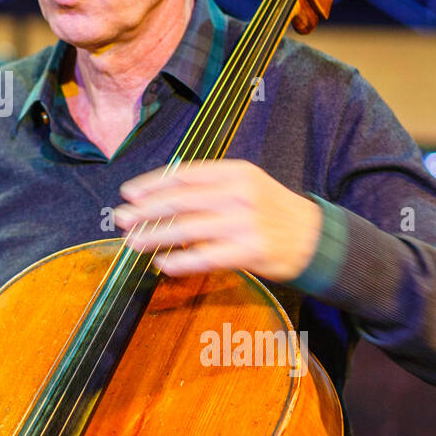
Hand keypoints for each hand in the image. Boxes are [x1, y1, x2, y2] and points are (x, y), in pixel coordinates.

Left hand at [112, 160, 322, 281]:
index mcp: (236, 171)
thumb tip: (159, 197)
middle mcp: (239, 193)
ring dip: (155, 235)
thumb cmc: (270, 210)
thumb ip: (209, 187)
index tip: (129, 192)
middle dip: (146, 210)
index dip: (153, 184)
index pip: (185, 174)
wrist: (315, 237)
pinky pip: (206, 256)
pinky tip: (162, 263)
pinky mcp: (251, 250)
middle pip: (181, 200)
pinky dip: (181, 260)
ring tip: (132, 240)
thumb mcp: (246, 185)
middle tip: (120, 217)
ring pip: (188, 228)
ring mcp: (246, 222)